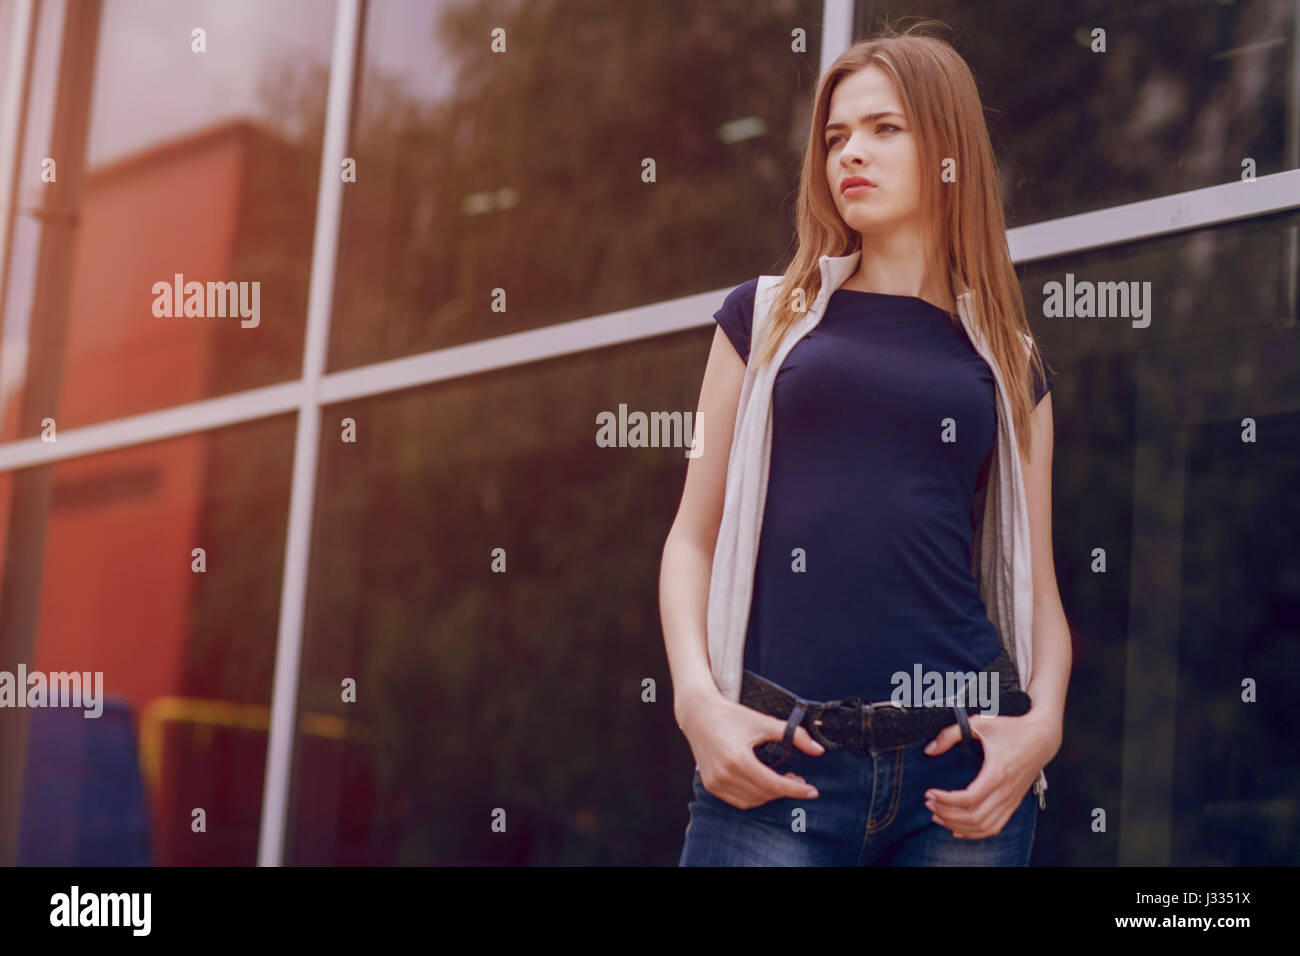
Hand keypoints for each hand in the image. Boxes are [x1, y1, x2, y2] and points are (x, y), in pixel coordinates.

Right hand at [677, 690, 825, 808]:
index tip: (813, 792)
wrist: (698, 714)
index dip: (796, 790)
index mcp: (738, 759)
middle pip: (764, 794)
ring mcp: (715, 782)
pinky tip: (763, 784)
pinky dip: (754, 797)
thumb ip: (793, 735)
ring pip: (752, 801)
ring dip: (770, 795)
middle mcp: (724, 774)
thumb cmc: (731, 715)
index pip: (773, 784)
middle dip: (785, 790)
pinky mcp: (711, 785)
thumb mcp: (763, 722)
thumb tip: (819, 750)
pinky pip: (738, 801)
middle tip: (798, 779)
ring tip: (781, 781)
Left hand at [921, 710, 1059, 838]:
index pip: (969, 799)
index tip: (929, 792)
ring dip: (957, 825)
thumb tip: (929, 750)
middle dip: (947, 814)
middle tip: (928, 803)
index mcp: (998, 773)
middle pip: (974, 817)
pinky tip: (956, 829)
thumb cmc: (1010, 728)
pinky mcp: (1014, 803)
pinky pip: (994, 827)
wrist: (1043, 738)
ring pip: (984, 827)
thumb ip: (950, 734)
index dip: (946, 800)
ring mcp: (1011, 800)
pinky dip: (974, 833)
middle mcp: (1006, 791)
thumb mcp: (978, 724)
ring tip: (937, 815)